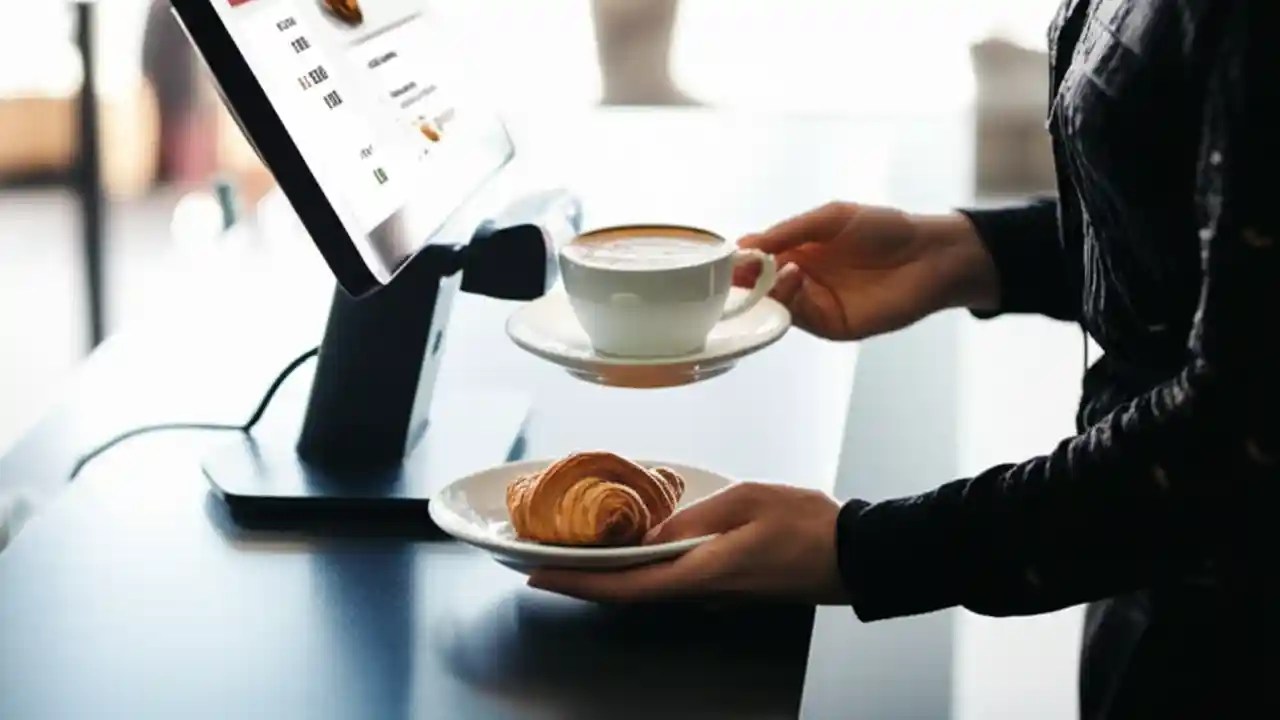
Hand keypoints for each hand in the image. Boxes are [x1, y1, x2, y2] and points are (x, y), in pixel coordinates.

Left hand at [527, 482, 847, 604]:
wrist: (855, 555)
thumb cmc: (808, 527)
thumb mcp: (746, 502)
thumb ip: (693, 518)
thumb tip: (650, 534)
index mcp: (702, 573)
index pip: (624, 587)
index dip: (576, 583)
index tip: (539, 575)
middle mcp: (702, 592)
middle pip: (628, 592)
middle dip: (582, 579)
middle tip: (543, 558)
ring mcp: (715, 593)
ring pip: (648, 588)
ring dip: (610, 573)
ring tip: (577, 549)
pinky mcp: (727, 587)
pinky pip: (672, 580)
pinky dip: (641, 568)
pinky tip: (632, 547)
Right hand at [735, 202, 998, 339]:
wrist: (931, 254)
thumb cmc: (886, 229)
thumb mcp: (831, 218)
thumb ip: (790, 231)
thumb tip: (746, 244)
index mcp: (799, 252)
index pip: (758, 260)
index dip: (741, 259)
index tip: (726, 256)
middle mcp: (802, 281)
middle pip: (760, 287)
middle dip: (745, 279)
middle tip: (735, 270)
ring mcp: (817, 305)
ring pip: (776, 304)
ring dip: (768, 288)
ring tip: (772, 267)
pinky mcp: (832, 325)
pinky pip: (801, 318)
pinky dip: (791, 300)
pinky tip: (794, 276)